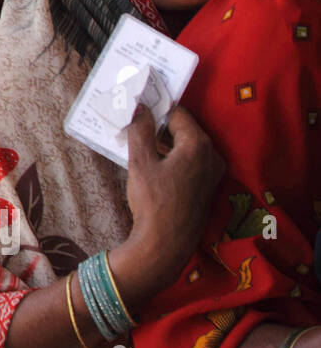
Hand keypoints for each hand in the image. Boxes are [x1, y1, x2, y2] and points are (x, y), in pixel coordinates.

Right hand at [113, 105, 224, 297]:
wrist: (166, 244)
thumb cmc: (153, 202)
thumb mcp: (140, 163)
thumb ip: (140, 130)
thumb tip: (138, 106)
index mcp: (198, 145)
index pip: (177, 113)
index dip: (156, 107)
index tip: (138, 104)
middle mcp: (212, 155)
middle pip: (184, 129)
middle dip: (160, 124)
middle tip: (135, 122)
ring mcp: (213, 172)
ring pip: (187, 146)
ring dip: (165, 142)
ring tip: (139, 141)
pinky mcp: (207, 187)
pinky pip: (190, 161)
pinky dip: (173, 157)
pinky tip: (153, 163)